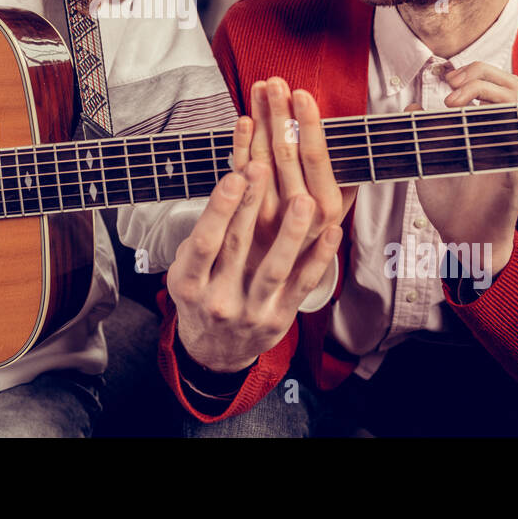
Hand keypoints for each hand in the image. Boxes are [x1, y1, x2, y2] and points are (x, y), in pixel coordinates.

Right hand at [171, 162, 343, 373]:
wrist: (215, 351)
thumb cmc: (201, 296)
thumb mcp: (185, 270)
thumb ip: (202, 237)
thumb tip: (229, 190)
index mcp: (189, 283)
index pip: (205, 240)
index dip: (220, 208)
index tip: (235, 175)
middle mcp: (218, 299)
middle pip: (237, 245)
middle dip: (251, 205)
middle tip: (264, 168)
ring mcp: (250, 311)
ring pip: (274, 269)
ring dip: (290, 233)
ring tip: (303, 200)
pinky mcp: (279, 318)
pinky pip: (302, 286)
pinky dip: (319, 259)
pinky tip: (331, 233)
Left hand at [234, 77, 358, 268]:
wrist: (270, 293)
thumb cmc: (307, 242)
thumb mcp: (337, 213)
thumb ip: (343, 181)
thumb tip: (356, 141)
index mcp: (326, 209)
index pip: (315, 157)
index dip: (307, 124)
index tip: (301, 94)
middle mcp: (295, 215)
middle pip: (284, 154)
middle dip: (279, 113)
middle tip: (275, 82)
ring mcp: (263, 219)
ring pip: (258, 161)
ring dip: (259, 121)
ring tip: (259, 90)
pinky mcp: (237, 221)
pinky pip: (236, 175)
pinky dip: (238, 147)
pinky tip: (243, 121)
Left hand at [407, 61, 517, 274]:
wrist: (464, 239)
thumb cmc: (450, 203)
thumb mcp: (429, 162)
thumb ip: (422, 134)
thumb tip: (409, 108)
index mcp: (482, 129)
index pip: (492, 84)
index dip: (473, 71)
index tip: (444, 79)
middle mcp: (500, 134)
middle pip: (510, 84)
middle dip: (480, 72)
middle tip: (451, 85)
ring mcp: (509, 149)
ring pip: (516, 102)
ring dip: (485, 90)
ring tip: (453, 100)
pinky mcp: (513, 169)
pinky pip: (517, 138)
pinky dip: (495, 125)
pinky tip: (469, 127)